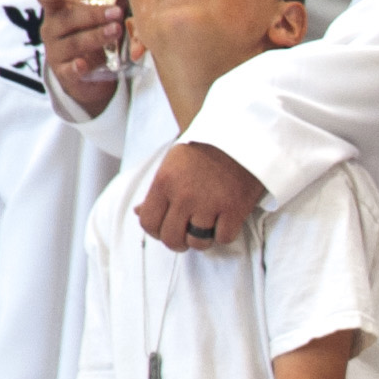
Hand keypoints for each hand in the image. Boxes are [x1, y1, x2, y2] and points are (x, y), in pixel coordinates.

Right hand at [33, 0, 125, 111]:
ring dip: (96, 36)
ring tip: (117, 31)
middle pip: (66, 19)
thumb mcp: (95, 17)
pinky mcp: (64, 72)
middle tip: (117, 12)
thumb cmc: (90, 34)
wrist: (86, 74)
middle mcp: (52, 28)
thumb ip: (109, 0)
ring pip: (74, 43)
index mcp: (57, 10)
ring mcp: (56, 51)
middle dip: (93, 15)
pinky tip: (84, 64)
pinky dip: (76, 67)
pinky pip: (69, 70)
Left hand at [133, 140, 266, 252]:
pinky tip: (224, 221)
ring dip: (202, 239)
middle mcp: (184, 196)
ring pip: (198, 242)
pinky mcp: (234, 208)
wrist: (239, 136)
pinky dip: (224, 234)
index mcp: (164, 183)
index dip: (156, 232)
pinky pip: (224, 237)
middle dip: (178, 242)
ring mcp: (210, 203)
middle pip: (172, 238)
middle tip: (187, 235)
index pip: (149, 223)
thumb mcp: (171, 165)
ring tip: (207, 227)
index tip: (167, 230)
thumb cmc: (202, 150)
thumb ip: (156, 192)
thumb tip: (139, 213)